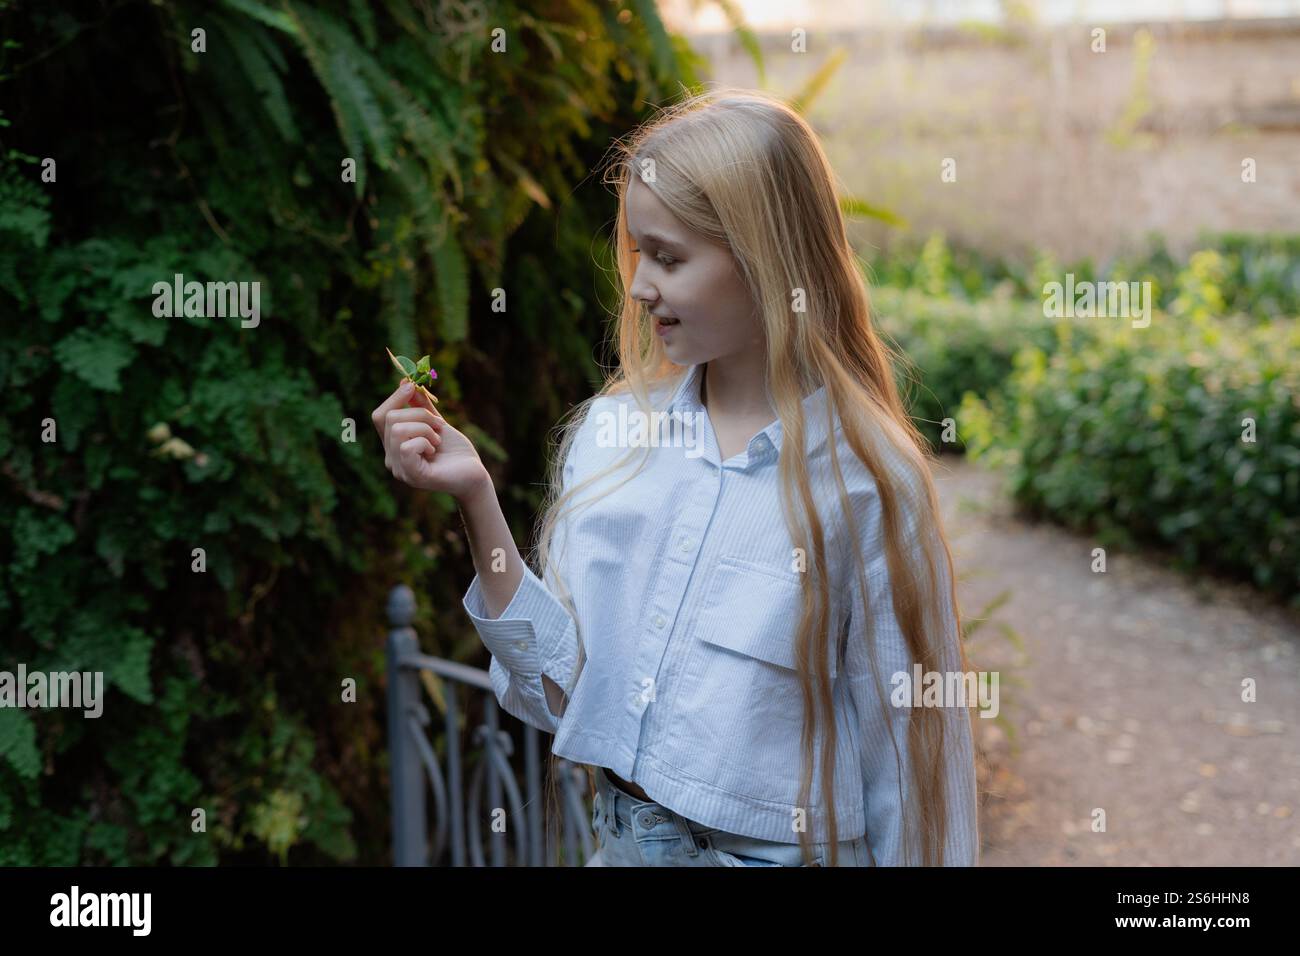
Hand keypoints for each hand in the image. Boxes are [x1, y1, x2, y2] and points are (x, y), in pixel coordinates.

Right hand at [371, 380, 488, 499]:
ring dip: (425, 428)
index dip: (394, 398)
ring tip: (437, 440)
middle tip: (439, 426)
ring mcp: (400, 470)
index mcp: (394, 445)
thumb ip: (420, 406)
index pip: (379, 416)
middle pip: (389, 418)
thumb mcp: (436, 422)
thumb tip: (405, 382)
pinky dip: (425, 441)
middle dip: (419, 414)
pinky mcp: (413, 476)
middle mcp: (392, 459)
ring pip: (398, 430)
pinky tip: (434, 450)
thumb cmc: (455, 451)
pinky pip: (406, 447)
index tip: (412, 386)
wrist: (474, 473)